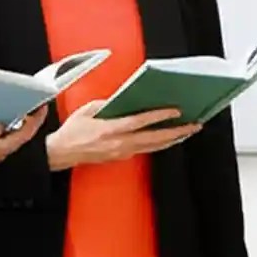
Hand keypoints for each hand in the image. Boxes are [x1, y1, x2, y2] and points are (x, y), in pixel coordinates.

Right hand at [0, 106, 47, 169]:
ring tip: (23, 105)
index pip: (24, 134)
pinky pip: (3, 133)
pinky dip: (7, 122)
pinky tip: (3, 112)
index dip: (35, 120)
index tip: (42, 107)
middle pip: (22, 133)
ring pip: (13, 132)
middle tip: (36, 103)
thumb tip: (0, 126)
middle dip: (30, 118)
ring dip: (19, 120)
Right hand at [45, 102, 200, 170]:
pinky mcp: (122, 156)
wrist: (63, 153)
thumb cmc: (73, 131)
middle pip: (154, 138)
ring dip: (172, 139)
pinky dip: (159, 144)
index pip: (140, 122)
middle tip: (193, 125)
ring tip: (187, 132)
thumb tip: (123, 100)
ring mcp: (122, 152)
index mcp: (110, 129)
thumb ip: (106, 104)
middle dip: (176, 132)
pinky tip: (168, 139)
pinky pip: (146, 150)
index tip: (174, 110)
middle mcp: (119, 143)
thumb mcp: (87, 110)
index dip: (159, 116)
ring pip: (153, 147)